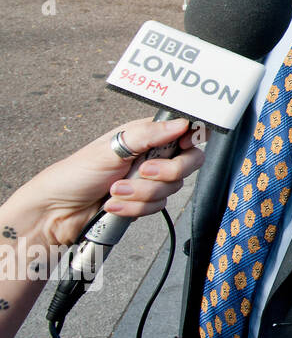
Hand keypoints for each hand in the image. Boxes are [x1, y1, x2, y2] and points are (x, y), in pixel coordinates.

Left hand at [5, 117, 204, 248]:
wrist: (56, 213)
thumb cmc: (73, 175)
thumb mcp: (110, 149)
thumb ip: (148, 134)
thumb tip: (180, 123)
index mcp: (145, 136)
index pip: (184, 132)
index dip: (191, 139)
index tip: (183, 145)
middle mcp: (151, 156)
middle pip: (188, 162)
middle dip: (166, 172)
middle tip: (144, 171)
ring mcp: (148, 181)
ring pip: (171, 188)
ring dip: (141, 193)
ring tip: (115, 190)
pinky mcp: (143, 203)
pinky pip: (157, 207)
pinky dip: (134, 208)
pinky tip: (114, 204)